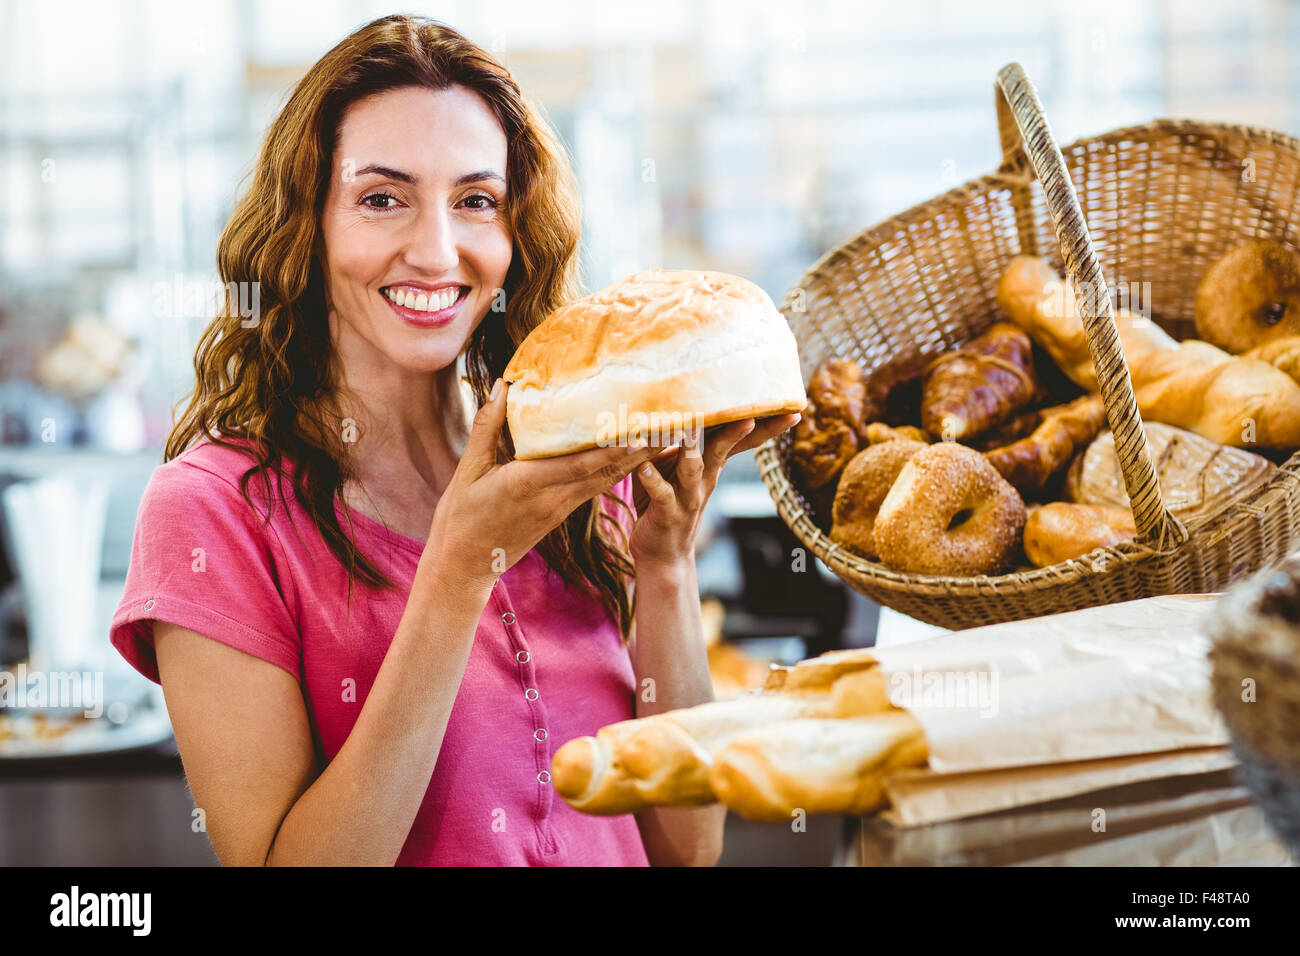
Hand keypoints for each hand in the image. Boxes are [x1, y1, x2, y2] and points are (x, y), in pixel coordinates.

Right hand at [424, 379, 658, 593]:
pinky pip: (594, 489)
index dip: (613, 449)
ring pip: (606, 481)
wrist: (464, 566)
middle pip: (605, 472)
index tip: (640, 430)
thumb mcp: (468, 469)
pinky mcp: (561, 515)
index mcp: (527, 483)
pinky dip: (617, 471)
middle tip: (671, 427)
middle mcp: (552, 498)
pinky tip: (635, 458)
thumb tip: (504, 386)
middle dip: (641, 451)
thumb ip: (488, 426)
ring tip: (664, 437)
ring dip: (637, 461)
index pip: (579, 465)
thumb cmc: (461, 516)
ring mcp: (560, 510)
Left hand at [628, 413, 800, 518]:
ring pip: (693, 469)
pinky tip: (644, 469)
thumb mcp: (680, 468)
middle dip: (738, 431)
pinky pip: (662, 494)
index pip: (741, 440)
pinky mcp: (667, 513)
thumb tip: (681, 405)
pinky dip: (652, 480)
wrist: (661, 555)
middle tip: (750, 414)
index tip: (789, 409)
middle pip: (724, 448)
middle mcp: (705, 479)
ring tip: (689, 429)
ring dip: (692, 450)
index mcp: (710, 464)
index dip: (765, 425)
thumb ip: (686, 442)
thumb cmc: (666, 500)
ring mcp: (688, 497)